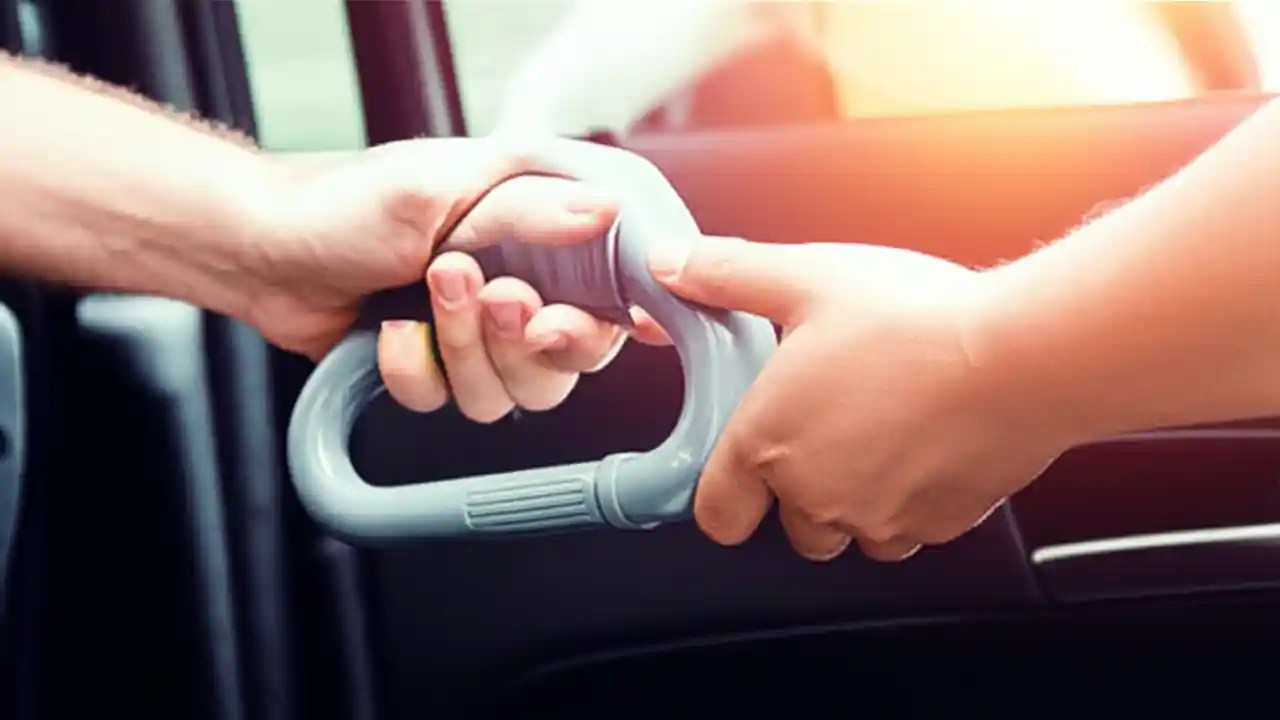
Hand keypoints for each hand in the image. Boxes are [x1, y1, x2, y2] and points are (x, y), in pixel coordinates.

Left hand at [243, 138, 660, 419]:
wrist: (263, 249)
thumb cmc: (341, 202)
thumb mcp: (436, 191)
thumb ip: (527, 209)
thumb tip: (607, 209)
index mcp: (539, 228)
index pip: (615, 288)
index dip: (610, 319)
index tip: (566, 321)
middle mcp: (522, 282)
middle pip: (573, 358)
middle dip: (524, 340)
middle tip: (493, 297)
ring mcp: (481, 331)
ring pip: (515, 392)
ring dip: (467, 353)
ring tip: (426, 297)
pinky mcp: (443, 367)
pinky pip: (452, 403)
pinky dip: (416, 373)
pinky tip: (392, 332)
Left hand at [649, 237, 1071, 561]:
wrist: (1023, 356)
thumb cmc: (915, 320)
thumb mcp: (806, 278)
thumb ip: (728, 275)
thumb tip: (670, 265)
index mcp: (768, 442)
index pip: (717, 513)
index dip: (726, 494)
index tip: (743, 468)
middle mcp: (817, 494)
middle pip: (790, 524)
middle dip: (800, 487)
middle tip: (829, 424)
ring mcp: (880, 517)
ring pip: (851, 531)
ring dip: (857, 497)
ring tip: (882, 428)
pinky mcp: (938, 525)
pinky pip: (909, 529)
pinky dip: (911, 499)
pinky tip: (927, 441)